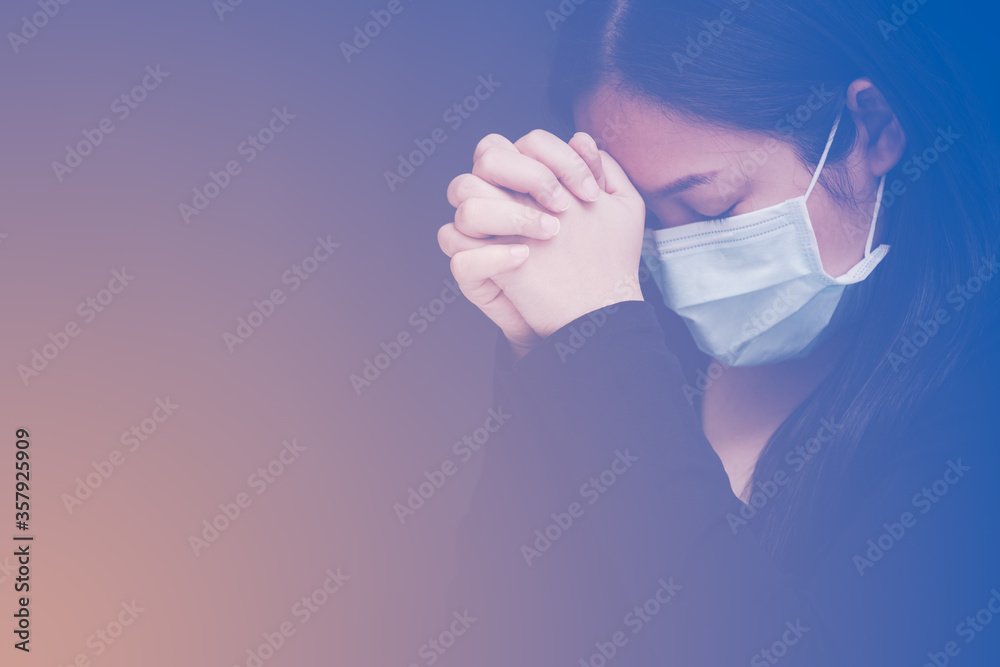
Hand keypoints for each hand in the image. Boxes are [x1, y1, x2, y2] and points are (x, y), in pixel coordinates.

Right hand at [439, 131, 640, 352]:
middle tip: (565, 206)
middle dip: (529, 174)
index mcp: (524, 182)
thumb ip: (601, 172)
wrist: (584, 315)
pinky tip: (524, 257)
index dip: (555, 156)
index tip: (590, 189)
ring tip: (551, 233)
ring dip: (510, 214)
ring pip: (465, 203)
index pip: (520, 144)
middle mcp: (497, 202)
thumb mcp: (615, 213)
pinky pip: (459, 257)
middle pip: (486, 158)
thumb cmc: (595, 259)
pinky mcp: (473, 273)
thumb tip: (582, 138)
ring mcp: (478, 236)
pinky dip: (490, 256)